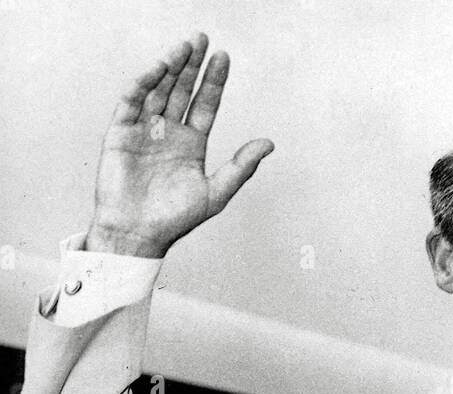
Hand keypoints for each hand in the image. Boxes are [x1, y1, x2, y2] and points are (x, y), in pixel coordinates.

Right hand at [86, 32, 273, 257]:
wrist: (137, 234)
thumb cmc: (174, 219)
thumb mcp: (215, 194)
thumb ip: (241, 167)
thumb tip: (269, 144)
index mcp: (191, 145)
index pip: (205, 105)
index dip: (214, 82)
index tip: (223, 57)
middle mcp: (168, 132)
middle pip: (182, 90)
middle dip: (192, 65)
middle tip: (202, 38)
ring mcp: (144, 129)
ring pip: (158, 90)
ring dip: (171, 67)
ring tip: (185, 46)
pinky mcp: (120, 132)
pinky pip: (131, 101)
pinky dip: (143, 83)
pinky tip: (158, 68)